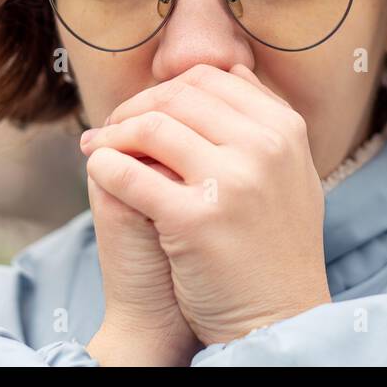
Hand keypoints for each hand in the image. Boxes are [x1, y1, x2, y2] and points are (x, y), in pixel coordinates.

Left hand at [80, 64, 331, 346]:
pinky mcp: (196, 219)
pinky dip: (105, 165)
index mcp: (286, 130)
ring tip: (97, 147)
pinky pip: (130, 174)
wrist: (279, 318)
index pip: (211, 80)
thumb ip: (262, 120)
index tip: (144, 109)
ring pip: (152, 128)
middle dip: (135, 108)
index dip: (167, 89)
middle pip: (179, 98)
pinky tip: (98, 170)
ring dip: (114, 133)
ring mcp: (232, 182)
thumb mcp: (289, 172)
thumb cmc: (275, 248)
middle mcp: (264, 148)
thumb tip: (231, 68)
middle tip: (110, 126)